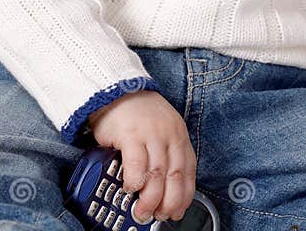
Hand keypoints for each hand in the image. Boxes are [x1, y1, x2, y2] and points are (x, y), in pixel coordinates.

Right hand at [86, 90, 196, 223]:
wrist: (117, 89)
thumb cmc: (138, 112)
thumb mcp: (161, 129)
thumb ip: (165, 152)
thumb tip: (162, 188)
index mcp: (178, 134)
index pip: (188, 170)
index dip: (184, 196)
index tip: (177, 211)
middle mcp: (168, 134)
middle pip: (175, 176)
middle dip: (168, 203)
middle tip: (159, 216)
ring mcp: (150, 133)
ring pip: (157, 175)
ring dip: (150, 199)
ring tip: (142, 211)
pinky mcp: (131, 134)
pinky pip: (136, 165)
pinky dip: (135, 182)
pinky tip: (130, 188)